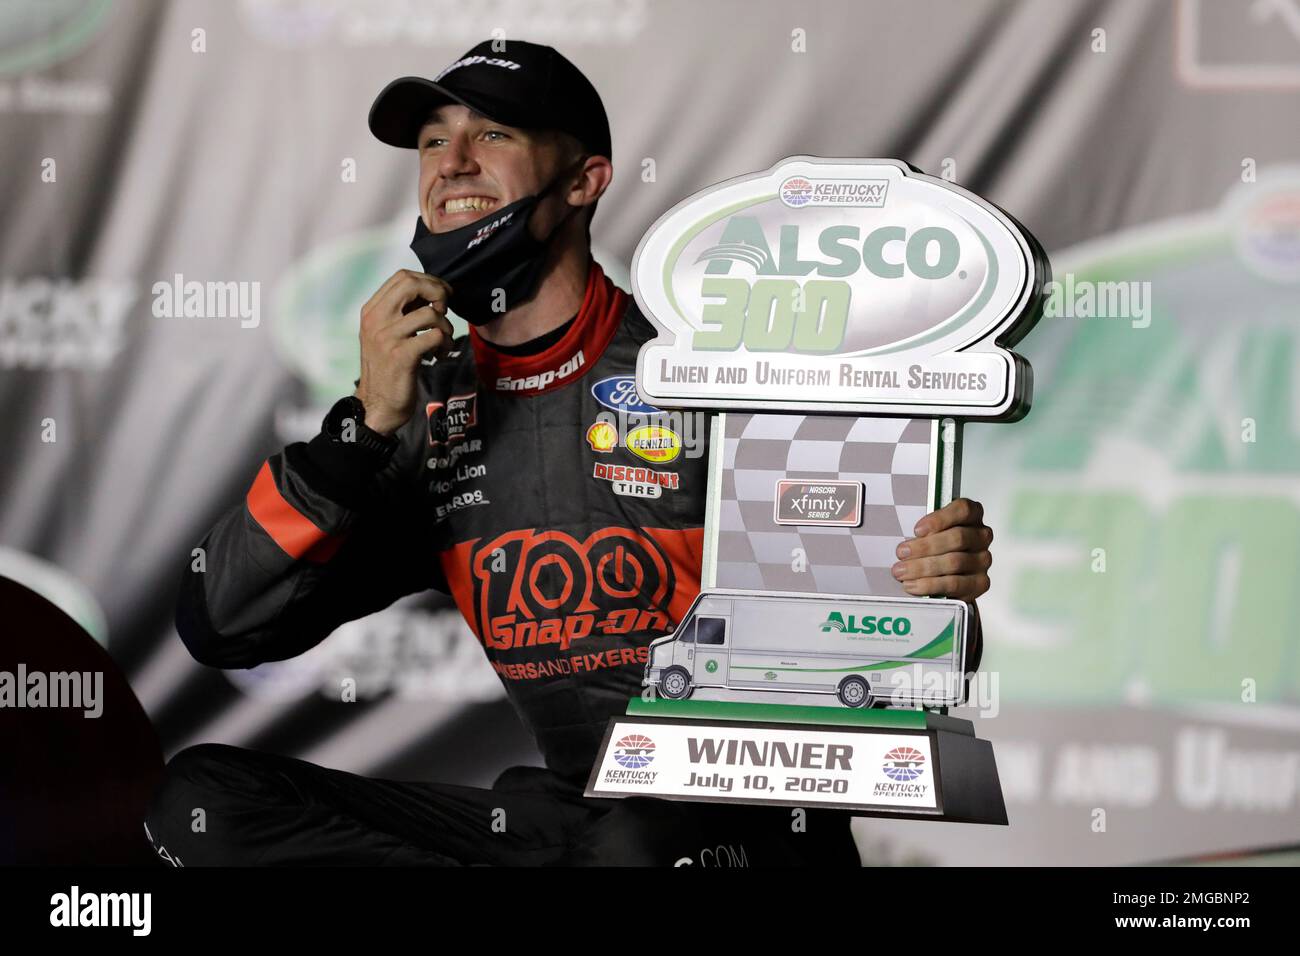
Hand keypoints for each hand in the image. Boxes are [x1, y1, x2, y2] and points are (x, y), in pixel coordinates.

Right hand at [354, 269, 454, 434]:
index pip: (402, 277)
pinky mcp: (401, 356)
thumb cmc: (387, 368)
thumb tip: (432, 291)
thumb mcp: (386, 334)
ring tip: (442, 342)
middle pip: (412, 284)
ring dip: (446, 327)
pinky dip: (445, 344)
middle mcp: (375, 320)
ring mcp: (387, 337)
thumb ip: (402, 312)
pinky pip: (436, 336)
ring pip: (430, 313)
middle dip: (438, 293)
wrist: (377, 405)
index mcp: (371, 311)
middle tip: (445, 312)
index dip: (429, 282)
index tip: (441, 298)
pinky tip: (440, 355)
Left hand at [890, 497, 992, 600]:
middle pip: (957, 537)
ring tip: (901, 571)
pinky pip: (955, 584)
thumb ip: (923, 531)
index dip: (939, 519)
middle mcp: (981, 535)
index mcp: (972, 515)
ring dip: (923, 567)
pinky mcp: (981, 582)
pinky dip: (931, 585)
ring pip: (954, 562)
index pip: (963, 509)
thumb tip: (904, 542)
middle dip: (925, 547)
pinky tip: (913, 584)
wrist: (948, 575)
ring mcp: (983, 559)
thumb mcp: (930, 531)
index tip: (917, 530)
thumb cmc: (936, 547)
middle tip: (902, 553)